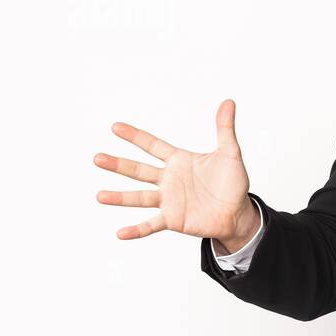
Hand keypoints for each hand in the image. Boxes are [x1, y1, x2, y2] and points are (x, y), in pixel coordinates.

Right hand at [94, 99, 256, 244]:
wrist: (238, 213)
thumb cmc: (232, 183)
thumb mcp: (230, 154)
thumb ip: (225, 129)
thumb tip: (228, 102)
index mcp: (179, 161)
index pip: (152, 145)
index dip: (135, 136)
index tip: (115, 127)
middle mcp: (168, 179)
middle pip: (138, 170)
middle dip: (118, 164)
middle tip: (97, 158)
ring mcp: (168, 200)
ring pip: (139, 197)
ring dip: (120, 197)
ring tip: (100, 196)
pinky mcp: (173, 219)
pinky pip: (151, 225)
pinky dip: (136, 230)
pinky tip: (121, 233)